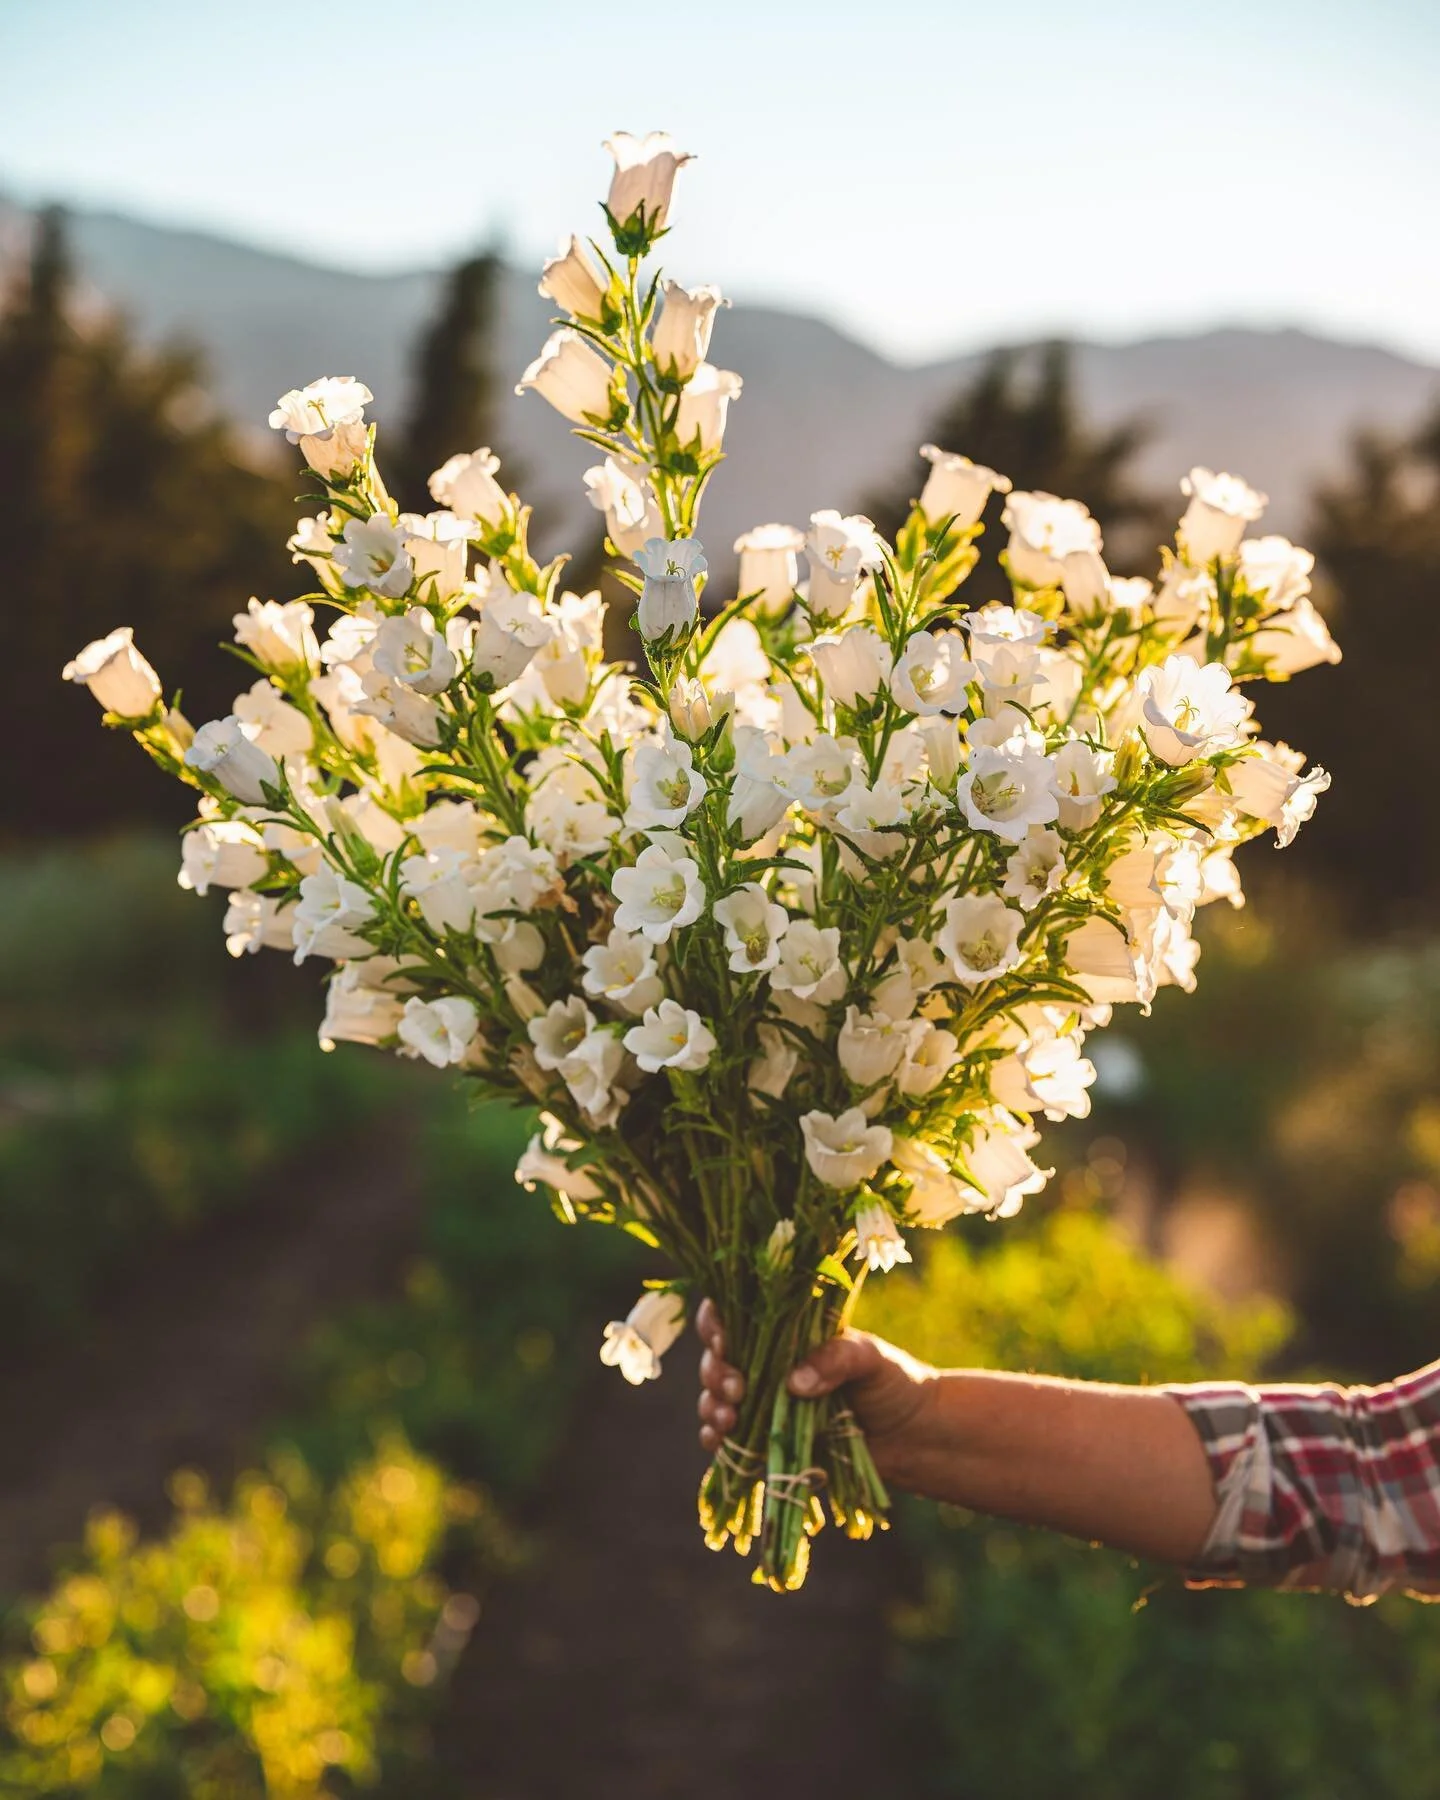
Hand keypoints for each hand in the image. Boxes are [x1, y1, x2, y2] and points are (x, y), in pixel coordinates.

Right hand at [695, 1297, 938, 1488]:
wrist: (914, 1437)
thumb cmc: (894, 1383)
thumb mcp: (871, 1359)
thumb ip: (836, 1359)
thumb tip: (794, 1382)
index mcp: (788, 1331)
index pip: (737, 1314)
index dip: (717, 1322)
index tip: (723, 1341)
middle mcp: (769, 1363)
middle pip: (718, 1357)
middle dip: (716, 1372)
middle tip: (737, 1389)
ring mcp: (765, 1402)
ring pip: (715, 1396)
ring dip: (712, 1406)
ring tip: (729, 1421)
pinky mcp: (767, 1439)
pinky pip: (727, 1438)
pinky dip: (715, 1438)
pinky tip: (720, 1441)